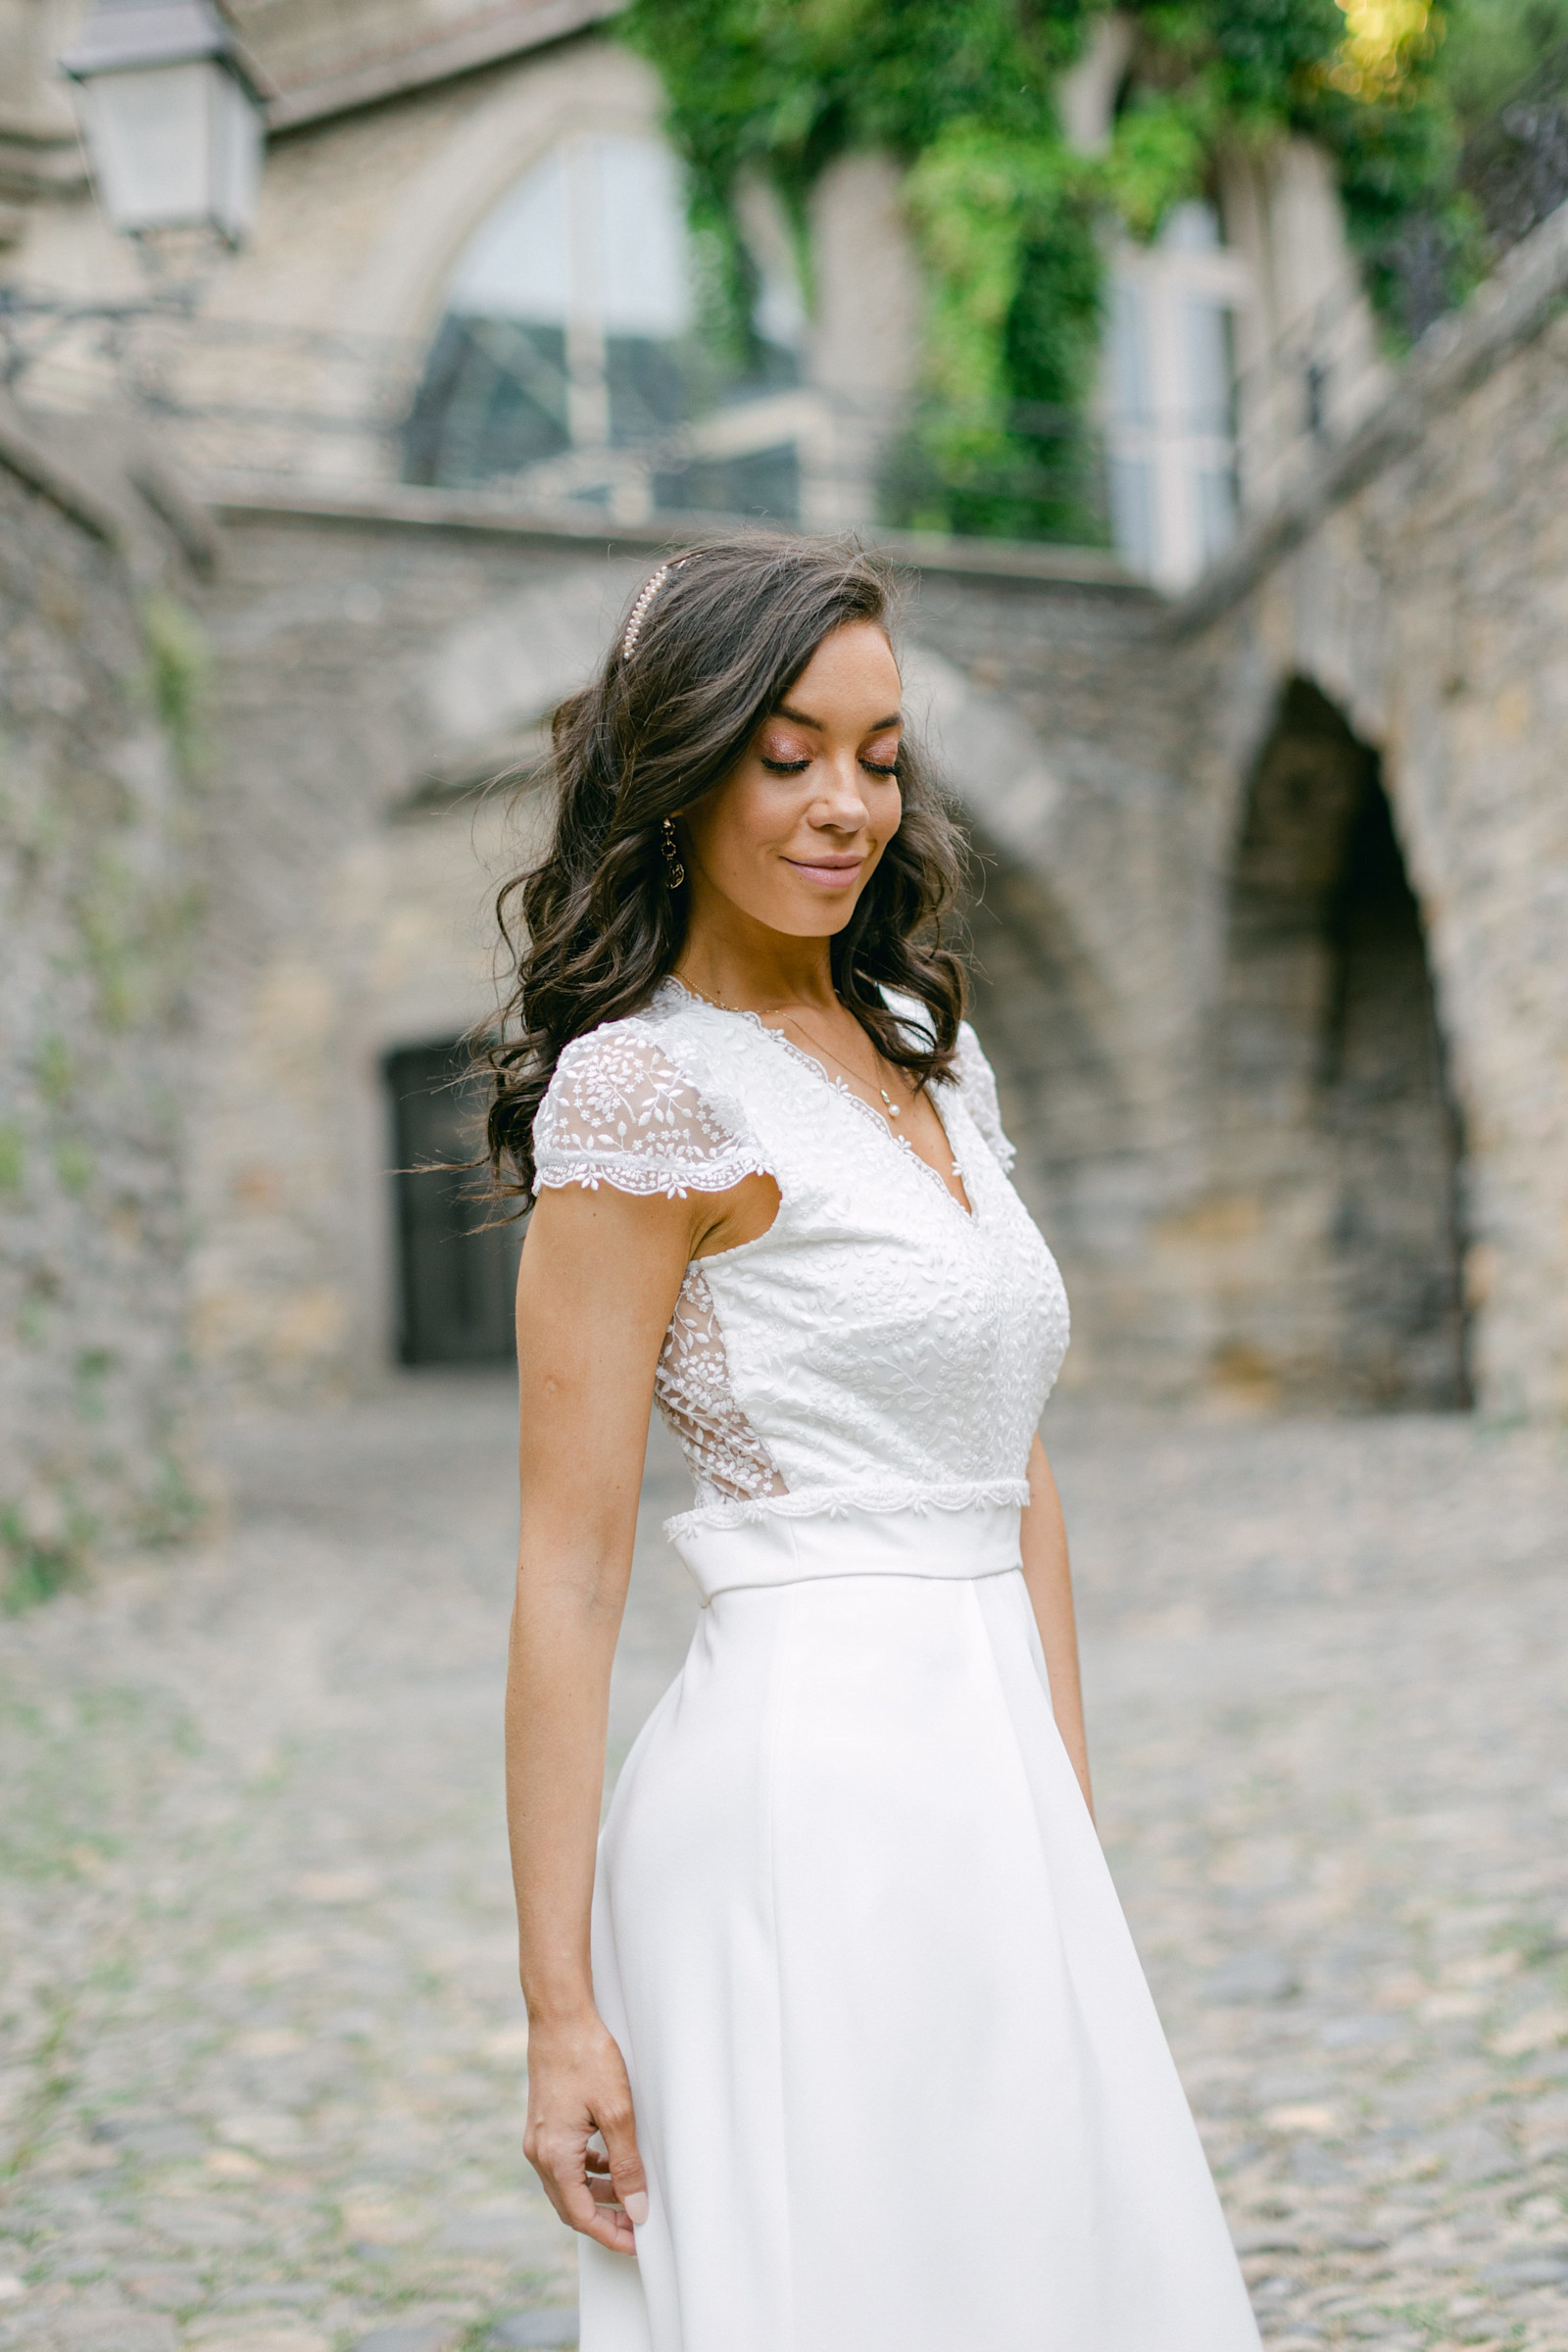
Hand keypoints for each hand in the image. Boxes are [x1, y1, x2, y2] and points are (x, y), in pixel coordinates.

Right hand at [522, 2010, 647, 2253]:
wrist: (560, 2018)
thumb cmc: (588, 2059)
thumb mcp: (617, 2113)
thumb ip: (627, 2164)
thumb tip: (637, 2208)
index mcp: (554, 2156)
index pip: (581, 2216)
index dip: (609, 2234)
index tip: (636, 2244)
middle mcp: (539, 2153)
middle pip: (571, 2206)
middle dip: (604, 2219)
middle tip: (637, 2225)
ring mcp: (538, 2139)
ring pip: (567, 2185)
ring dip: (597, 2195)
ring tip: (630, 2195)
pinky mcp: (544, 2124)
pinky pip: (564, 2163)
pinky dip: (587, 2172)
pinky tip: (610, 2162)